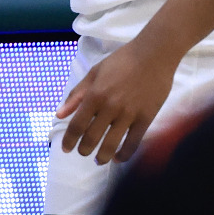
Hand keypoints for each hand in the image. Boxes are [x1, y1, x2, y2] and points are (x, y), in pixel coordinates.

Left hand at [56, 39, 177, 164]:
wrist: (154, 55)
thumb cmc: (122, 61)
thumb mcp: (94, 73)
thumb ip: (76, 95)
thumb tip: (59, 115)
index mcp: (95, 95)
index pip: (77, 125)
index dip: (69, 140)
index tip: (66, 149)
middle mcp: (110, 107)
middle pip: (92, 138)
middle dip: (84, 150)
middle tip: (83, 152)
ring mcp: (129, 114)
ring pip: (111, 145)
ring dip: (102, 157)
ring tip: (98, 160)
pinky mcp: (146, 118)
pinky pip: (133, 143)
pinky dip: (124, 154)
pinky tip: (118, 158)